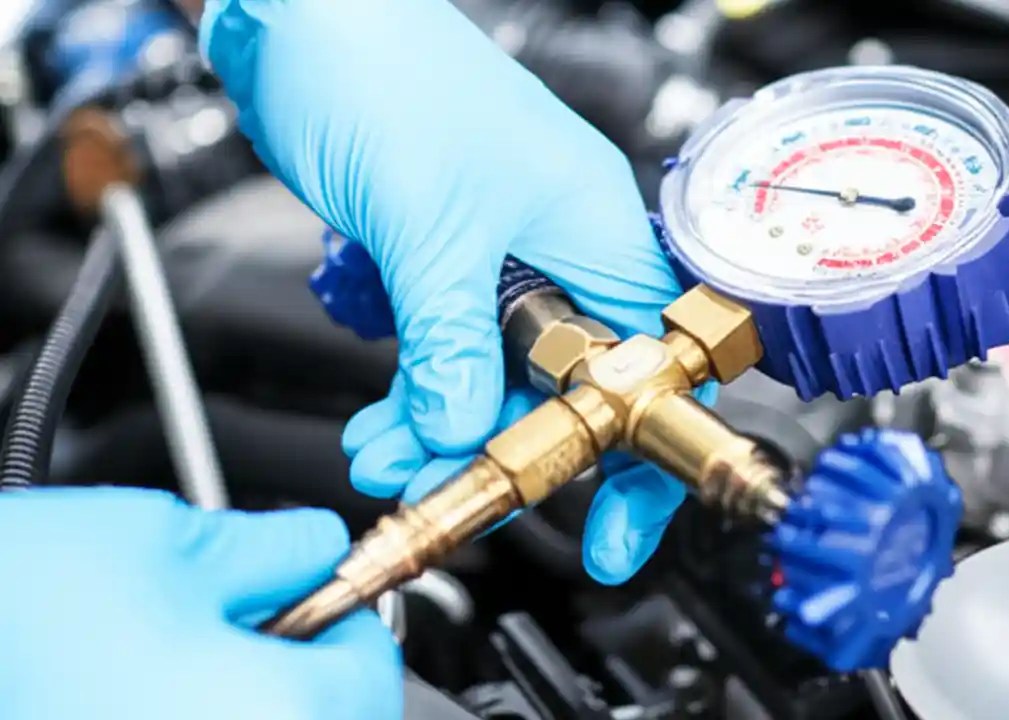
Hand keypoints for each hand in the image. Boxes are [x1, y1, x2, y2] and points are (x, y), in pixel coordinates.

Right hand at [0, 487, 400, 719]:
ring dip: (244, 701)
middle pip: (326, 718)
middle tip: (238, 627)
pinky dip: (191, 717)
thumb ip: (274, 548)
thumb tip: (316, 549)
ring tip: (174, 662)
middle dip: (296, 670)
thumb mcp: (164, 541)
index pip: (370, 669)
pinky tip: (139, 699)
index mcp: (279, 715)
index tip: (309, 597)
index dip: (340, 617)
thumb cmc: (14, 609)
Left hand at [201, 0, 697, 582]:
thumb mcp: (428, 226)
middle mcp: (566, 250)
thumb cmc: (388, 70)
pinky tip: (383, 423)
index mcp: (600, 232)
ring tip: (390, 458)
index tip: (613, 532)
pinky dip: (419, 396)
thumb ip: (451, 343)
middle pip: (570, 391)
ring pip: (501, 380)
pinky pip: (451, 353)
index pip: (654, 371)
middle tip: (458, 500)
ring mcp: (507, 259)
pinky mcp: (450, 260)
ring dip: (446, 430)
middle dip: (511, 454)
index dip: (641, 462)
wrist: (302, 18)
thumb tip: (463, 430)